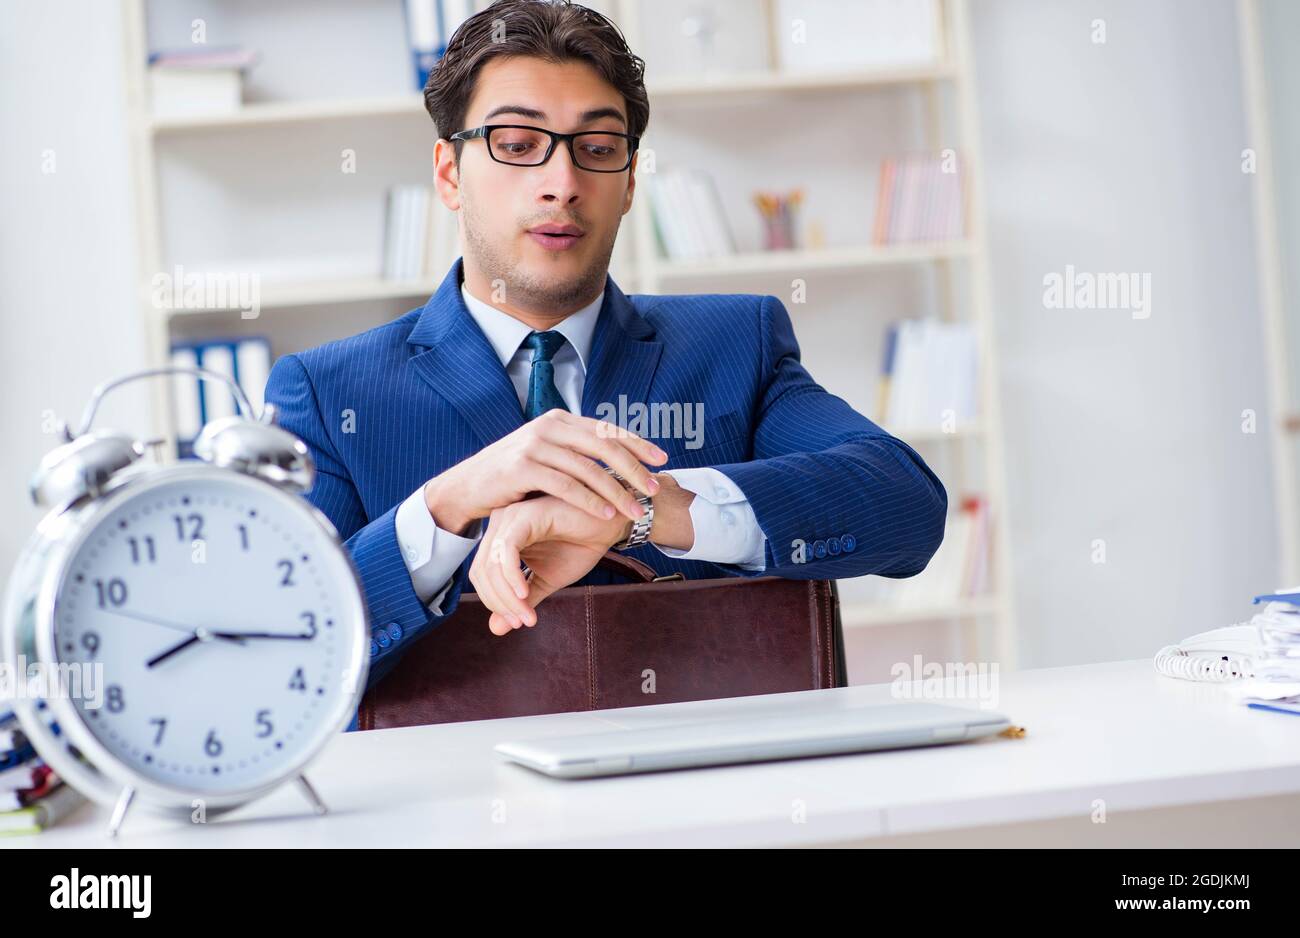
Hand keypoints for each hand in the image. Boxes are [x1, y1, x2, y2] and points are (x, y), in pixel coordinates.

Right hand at [422, 410, 666, 534]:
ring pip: (587, 468)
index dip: (637, 443)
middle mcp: (549, 426)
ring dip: (616, 491)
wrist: (468, 486)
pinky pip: (565, 486)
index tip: (662, 459)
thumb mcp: (545, 454)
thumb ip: (574, 451)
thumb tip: (615, 456)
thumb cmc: (513, 476)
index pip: (606, 429)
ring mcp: (535, 445)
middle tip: (654, 488)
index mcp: (559, 420)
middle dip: (633, 468)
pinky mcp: (522, 468)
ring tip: (635, 509)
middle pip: (603, 445)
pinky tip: (606, 514)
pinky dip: (589, 501)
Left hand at [468, 495, 631, 635]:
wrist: (609, 525)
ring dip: (507, 597)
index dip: (494, 603)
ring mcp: (511, 517)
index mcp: (500, 537)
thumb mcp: (546, 580)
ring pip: (492, 565)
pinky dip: (512, 576)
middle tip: (520, 622)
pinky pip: (507, 550)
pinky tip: (525, 593)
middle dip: (499, 603)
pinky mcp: (526, 515)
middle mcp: (500, 524)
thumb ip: (521, 601)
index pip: (482, 575)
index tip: (517, 623)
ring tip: (527, 614)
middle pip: (482, 572)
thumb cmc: (578, 546)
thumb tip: (495, 629)